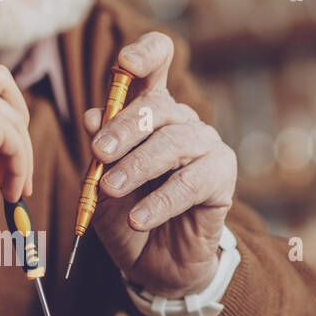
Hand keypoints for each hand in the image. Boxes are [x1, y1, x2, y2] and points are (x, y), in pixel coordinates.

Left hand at [81, 32, 234, 296]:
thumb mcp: (99, 179)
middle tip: (98, 154)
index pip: (157, 62)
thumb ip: (98, 147)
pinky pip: (193, 183)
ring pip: (174, 143)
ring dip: (138, 166)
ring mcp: (206, 148)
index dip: (145, 54)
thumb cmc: (123, 211)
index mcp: (149, 110)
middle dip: (124, 128)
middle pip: (158, 107)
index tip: (124, 63)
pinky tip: (138, 219)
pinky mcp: (222, 181)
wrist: (150, 262)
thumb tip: (93, 115)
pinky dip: (161, 201)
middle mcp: (181, 121)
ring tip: (109, 188)